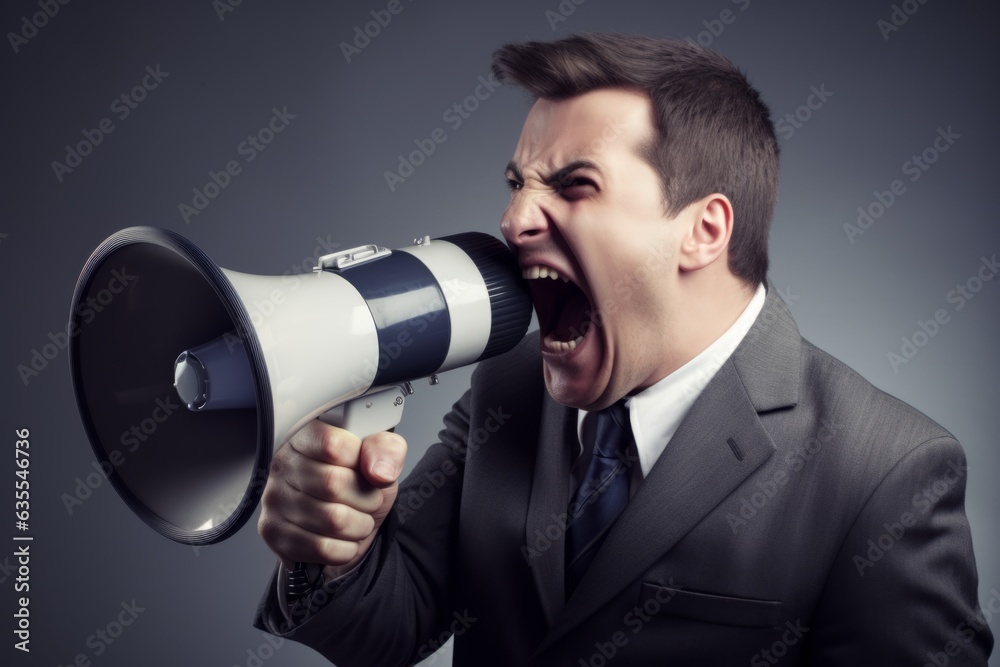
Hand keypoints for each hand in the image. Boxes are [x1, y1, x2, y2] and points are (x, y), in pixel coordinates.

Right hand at [257, 420, 406, 579]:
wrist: (347, 520)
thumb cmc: (359, 482)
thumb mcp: (382, 458)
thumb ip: (387, 451)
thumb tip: (378, 473)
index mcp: (306, 435)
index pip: (333, 445)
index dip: (360, 461)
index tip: (365, 468)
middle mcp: (282, 464)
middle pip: (334, 484)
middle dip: (366, 498)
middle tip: (368, 499)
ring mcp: (274, 499)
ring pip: (332, 520)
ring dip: (359, 525)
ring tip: (358, 518)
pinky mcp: (274, 532)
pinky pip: (322, 548)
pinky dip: (346, 548)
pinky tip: (343, 537)